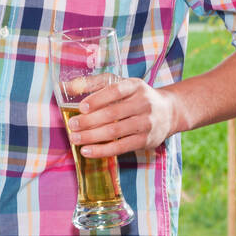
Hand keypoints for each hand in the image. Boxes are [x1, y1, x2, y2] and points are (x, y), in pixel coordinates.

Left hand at [66, 78, 180, 157]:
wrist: (169, 112)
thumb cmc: (136, 97)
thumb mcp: (121, 84)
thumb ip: (94, 83)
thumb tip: (66, 86)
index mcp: (135, 86)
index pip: (115, 90)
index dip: (97, 98)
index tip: (81, 107)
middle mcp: (143, 103)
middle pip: (113, 113)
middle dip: (89, 121)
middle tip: (71, 125)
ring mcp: (146, 123)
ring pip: (115, 131)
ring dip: (92, 136)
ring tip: (75, 138)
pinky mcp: (146, 140)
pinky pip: (121, 147)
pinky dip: (102, 150)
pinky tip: (86, 151)